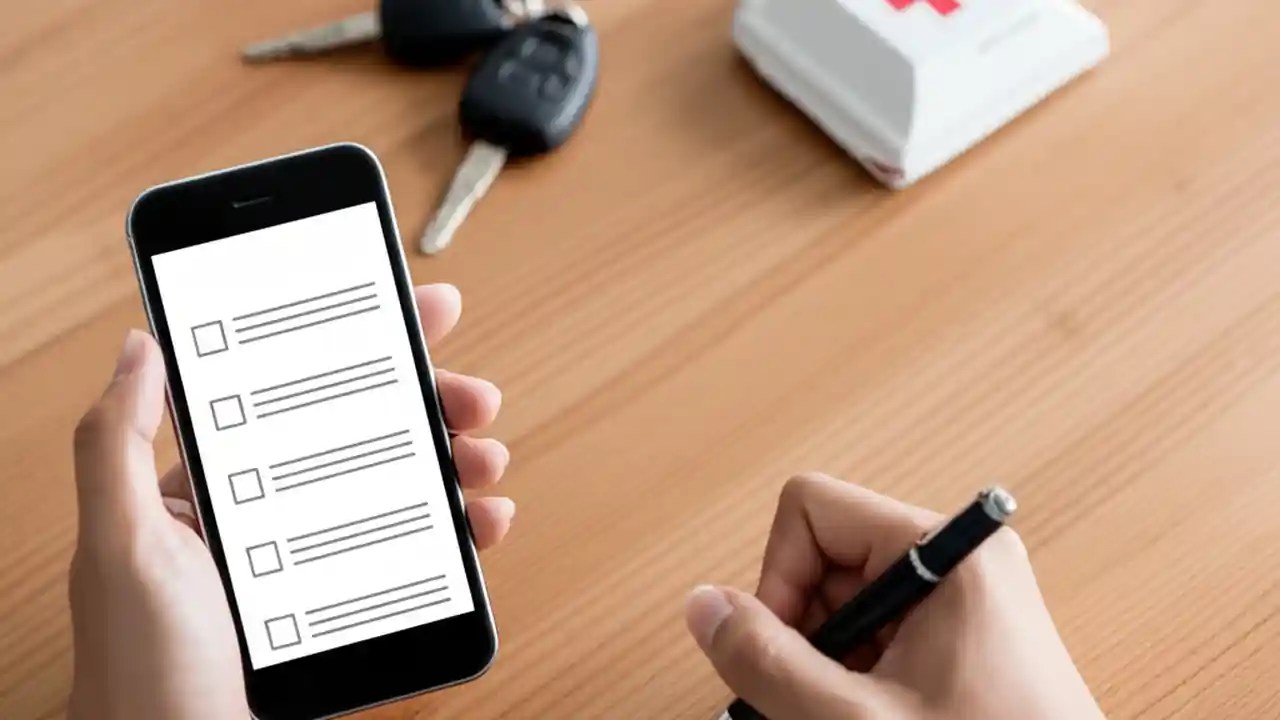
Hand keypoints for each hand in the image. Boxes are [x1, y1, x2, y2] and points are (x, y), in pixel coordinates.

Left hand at [68, 284, 510, 719]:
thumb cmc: (140, 674)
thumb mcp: (119, 547)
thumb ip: (116, 442)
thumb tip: (141, 345)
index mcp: (219, 491)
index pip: (300, 396)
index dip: (363, 348)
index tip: (412, 313)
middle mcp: (276, 522)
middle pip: (369, 439)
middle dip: (431, 404)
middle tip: (474, 396)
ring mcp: (321, 568)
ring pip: (406, 493)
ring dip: (458, 463)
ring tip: (486, 460)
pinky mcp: (357, 612)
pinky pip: (423, 561)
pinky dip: (465, 536)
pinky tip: (484, 524)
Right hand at [685, 474, 1104, 719]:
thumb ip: (767, 660)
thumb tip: (702, 606)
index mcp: (949, 552)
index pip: (812, 509)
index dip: (777, 578)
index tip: (783, 651)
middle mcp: (960, 561)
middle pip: (825, 555)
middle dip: (802, 630)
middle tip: (815, 698)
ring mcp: (965, 600)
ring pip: (844, 601)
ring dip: (825, 661)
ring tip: (850, 715)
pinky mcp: (964, 638)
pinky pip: (877, 632)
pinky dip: (854, 676)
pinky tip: (870, 717)